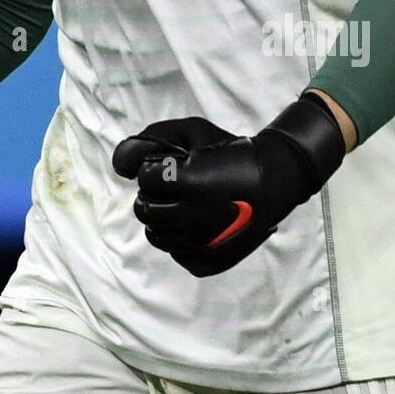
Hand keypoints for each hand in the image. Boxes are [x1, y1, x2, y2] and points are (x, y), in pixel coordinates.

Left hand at [113, 96, 345, 276]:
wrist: (276, 180)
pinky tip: (194, 224)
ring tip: (181, 206)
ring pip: (157, 236)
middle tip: (172, 189)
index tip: (171, 167)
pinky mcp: (211, 261)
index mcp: (191, 183)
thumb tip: (119, 165)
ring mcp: (204, 244)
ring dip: (162, 218)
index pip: (146, 180)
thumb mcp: (193, 132)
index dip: (154, 170)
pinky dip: (179, 239)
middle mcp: (196, 218)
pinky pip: (177, 254)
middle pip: (146, 211)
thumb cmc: (232, 151)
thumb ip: (150, 140)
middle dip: (153, 195)